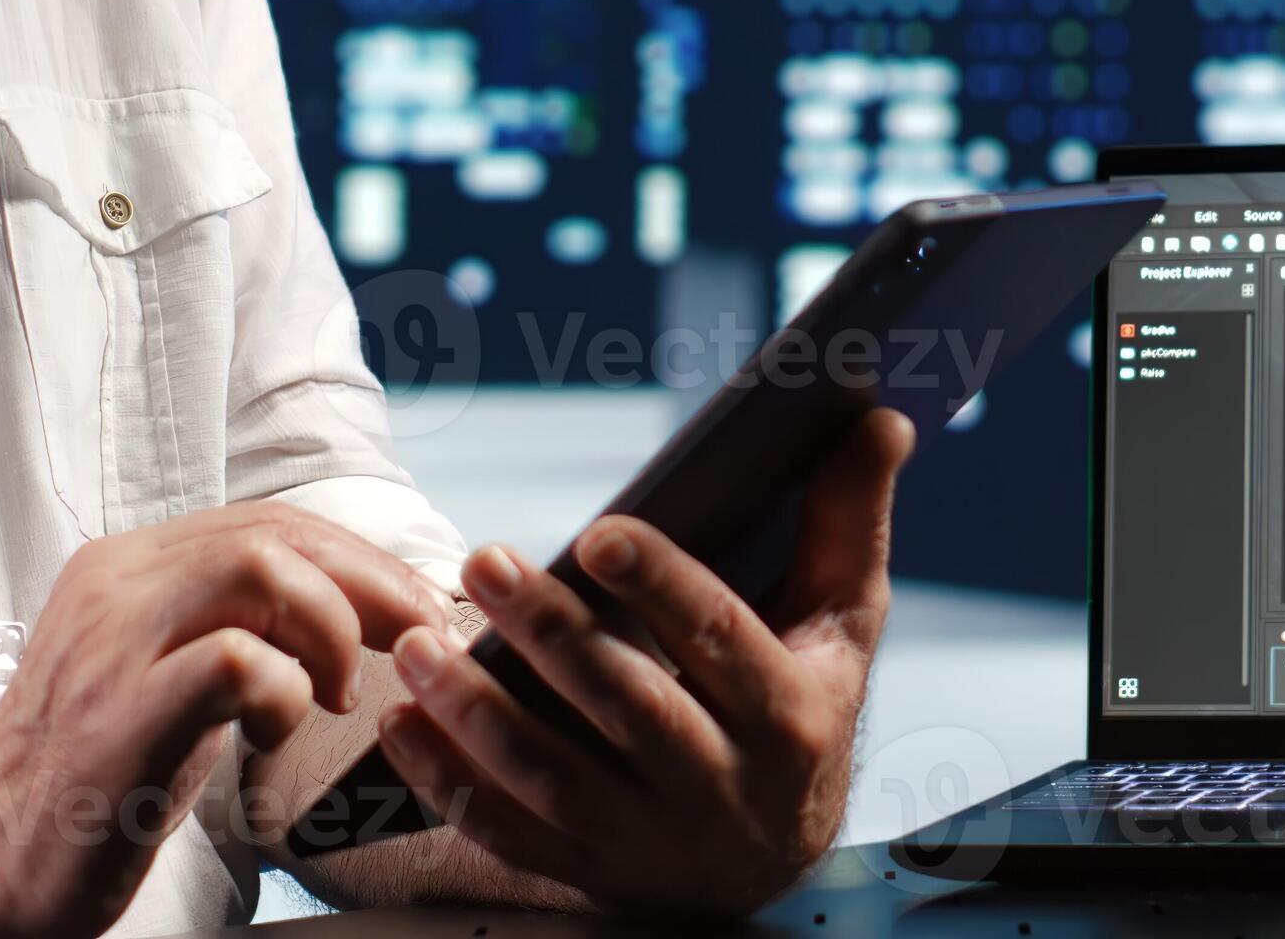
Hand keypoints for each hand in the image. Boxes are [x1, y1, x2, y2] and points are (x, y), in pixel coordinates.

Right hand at [0, 501, 446, 937]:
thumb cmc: (84, 777)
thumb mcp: (161, 672)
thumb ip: (229, 626)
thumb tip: (343, 612)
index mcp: (129, 568)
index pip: (269, 521)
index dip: (357, 558)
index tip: (410, 606)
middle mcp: (118, 585)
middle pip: (277, 533)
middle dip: (369, 583)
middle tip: (414, 640)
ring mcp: (114, 644)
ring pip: (261, 569)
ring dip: (332, 628)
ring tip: (337, 692)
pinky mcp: (121, 713)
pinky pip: (235, 660)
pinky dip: (286, 691)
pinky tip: (278, 734)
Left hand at [373, 407, 917, 915]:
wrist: (774, 862)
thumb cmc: (805, 707)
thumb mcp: (843, 620)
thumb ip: (849, 516)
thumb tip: (878, 413)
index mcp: (790, 712)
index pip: (721, 641)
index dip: (663, 586)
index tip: (602, 532)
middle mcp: (723, 785)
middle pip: (629, 706)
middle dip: (552, 634)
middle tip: (484, 561)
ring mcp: (651, 837)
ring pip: (559, 777)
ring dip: (481, 714)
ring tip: (423, 646)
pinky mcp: (591, 870)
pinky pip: (512, 833)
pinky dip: (451, 785)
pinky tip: (406, 726)